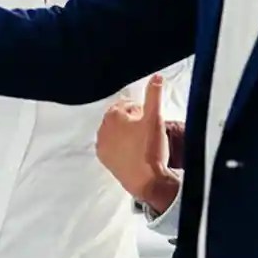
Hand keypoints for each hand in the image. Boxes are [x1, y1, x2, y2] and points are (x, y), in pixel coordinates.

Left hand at [96, 75, 177, 210]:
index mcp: (112, 115)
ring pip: (115, 132)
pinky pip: (112, 146)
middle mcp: (102, 128)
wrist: (147, 180)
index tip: (148, 119)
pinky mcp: (104, 159)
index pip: (126, 105)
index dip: (139, 111)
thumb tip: (156, 76)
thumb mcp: (155, 118)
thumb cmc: (150, 148)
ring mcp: (102, 145)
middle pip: (119, 118)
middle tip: (146, 131)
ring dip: (126, 133)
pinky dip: (120, 146)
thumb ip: (154, 95)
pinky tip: (132, 151)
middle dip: (132, 121)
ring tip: (141, 142)